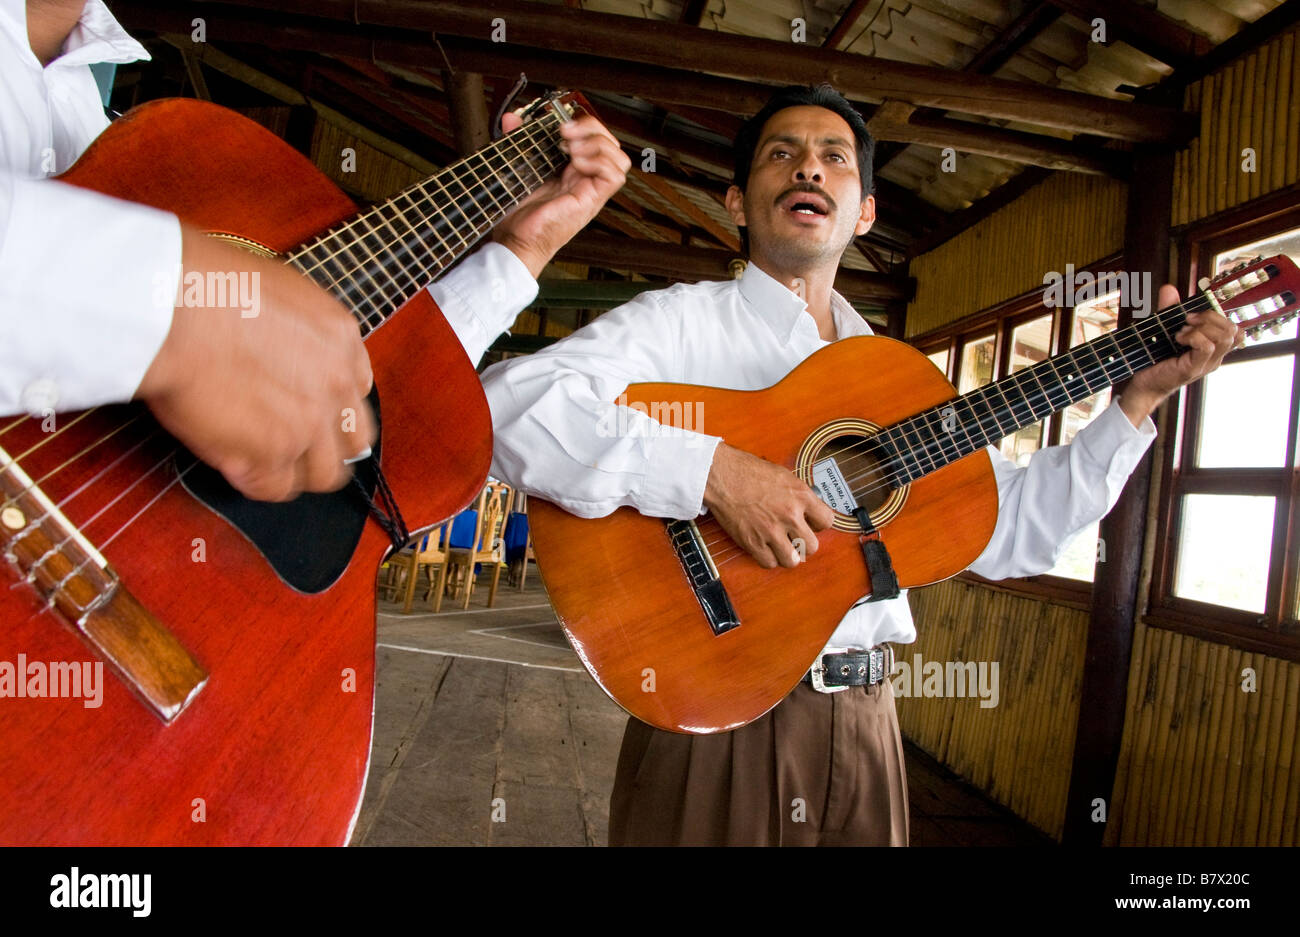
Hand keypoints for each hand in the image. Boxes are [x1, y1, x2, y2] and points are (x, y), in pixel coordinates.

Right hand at [137, 224, 376, 501]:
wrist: (171, 308)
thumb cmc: (203, 287)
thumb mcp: (277, 287)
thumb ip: (298, 327)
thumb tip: (287, 347)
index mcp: (340, 339)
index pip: (357, 391)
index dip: (333, 407)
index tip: (313, 412)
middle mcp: (335, 384)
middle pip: (354, 439)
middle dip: (328, 447)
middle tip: (295, 447)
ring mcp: (309, 423)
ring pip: (324, 474)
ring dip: (296, 471)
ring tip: (265, 464)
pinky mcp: (272, 453)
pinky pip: (276, 488)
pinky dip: (258, 483)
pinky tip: (238, 468)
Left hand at [491, 113, 629, 277]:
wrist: (514, 238)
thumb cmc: (518, 212)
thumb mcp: (518, 164)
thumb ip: (518, 139)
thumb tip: (513, 117)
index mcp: (574, 170)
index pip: (598, 139)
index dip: (586, 124)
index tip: (560, 125)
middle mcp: (587, 180)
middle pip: (613, 144)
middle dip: (593, 128)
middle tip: (565, 133)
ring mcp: (591, 191)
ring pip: (620, 158)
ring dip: (597, 145)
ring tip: (571, 149)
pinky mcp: (591, 201)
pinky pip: (614, 176)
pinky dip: (599, 162)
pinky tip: (576, 164)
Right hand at [702, 443, 834, 568]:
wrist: (722, 475)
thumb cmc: (749, 472)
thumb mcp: (784, 476)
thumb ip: (799, 495)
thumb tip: (809, 510)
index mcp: (801, 496)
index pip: (827, 521)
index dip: (818, 524)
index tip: (810, 523)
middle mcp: (790, 515)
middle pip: (813, 546)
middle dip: (805, 544)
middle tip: (795, 537)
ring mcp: (771, 531)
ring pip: (793, 561)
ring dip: (788, 555)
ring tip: (781, 547)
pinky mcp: (752, 542)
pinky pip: (769, 563)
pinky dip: (768, 558)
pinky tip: (765, 547)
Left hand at [1119, 284, 1240, 425]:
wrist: (1142, 382)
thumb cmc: (1155, 357)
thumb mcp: (1165, 328)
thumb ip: (1169, 309)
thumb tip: (1169, 288)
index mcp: (1214, 348)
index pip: (1237, 329)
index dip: (1219, 316)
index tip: (1193, 315)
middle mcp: (1215, 357)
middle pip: (1234, 330)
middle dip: (1211, 318)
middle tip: (1187, 321)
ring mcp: (1206, 364)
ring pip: (1225, 337)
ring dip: (1202, 327)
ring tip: (1182, 332)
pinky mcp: (1194, 369)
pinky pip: (1208, 347)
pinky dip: (1194, 337)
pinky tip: (1179, 339)